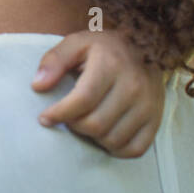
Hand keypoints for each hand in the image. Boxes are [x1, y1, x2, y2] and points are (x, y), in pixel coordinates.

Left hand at [33, 30, 164, 157]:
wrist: (146, 47)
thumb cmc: (104, 48)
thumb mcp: (76, 43)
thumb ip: (54, 61)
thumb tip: (37, 86)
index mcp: (111, 65)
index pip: (82, 101)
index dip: (59, 114)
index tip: (45, 117)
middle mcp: (134, 86)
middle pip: (96, 124)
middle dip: (74, 125)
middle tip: (68, 118)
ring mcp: (148, 105)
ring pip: (113, 139)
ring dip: (93, 137)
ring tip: (86, 122)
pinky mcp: (157, 119)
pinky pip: (135, 149)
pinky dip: (116, 149)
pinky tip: (105, 135)